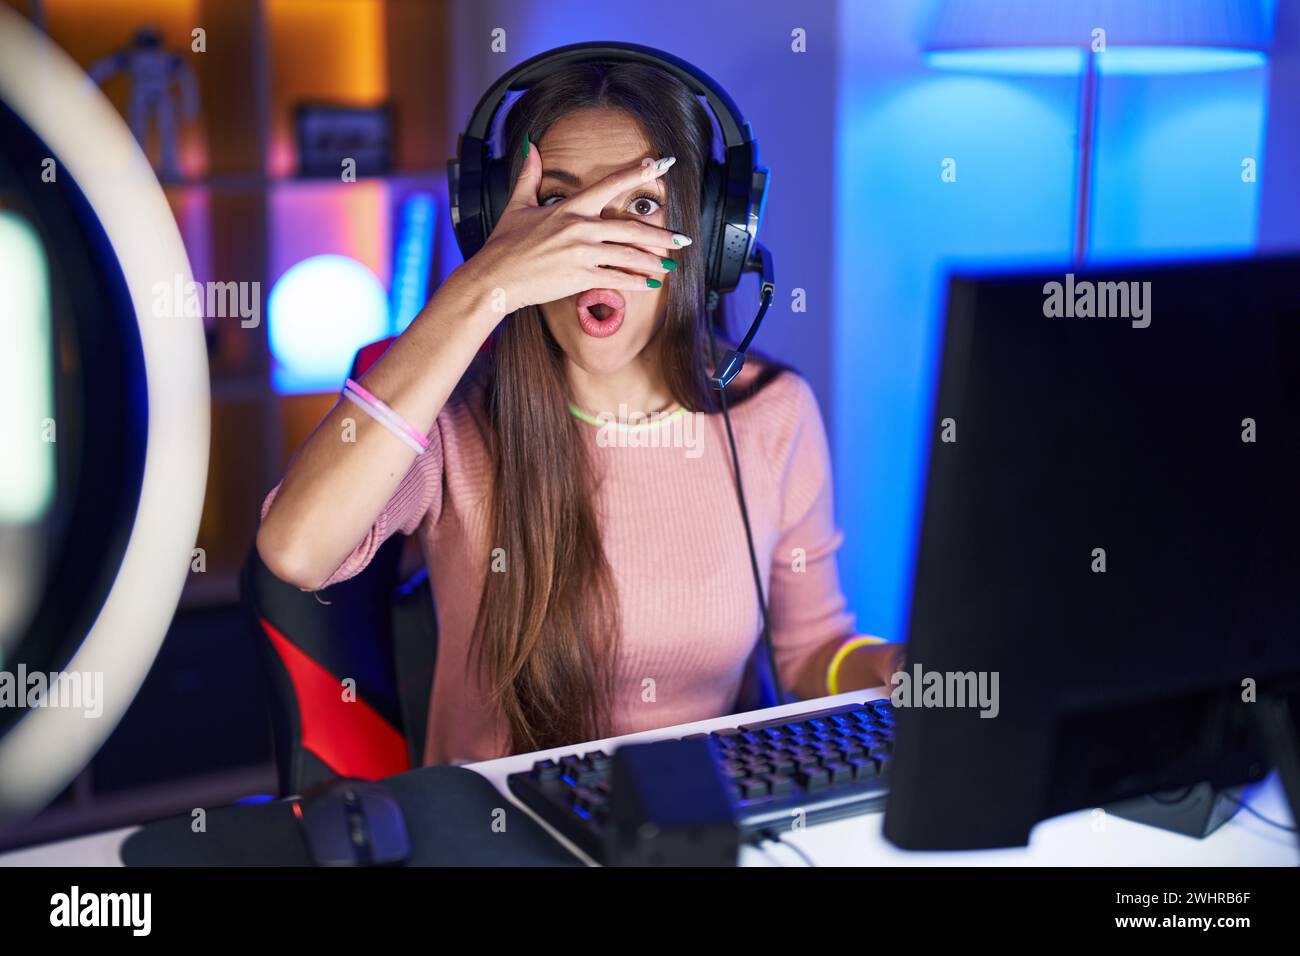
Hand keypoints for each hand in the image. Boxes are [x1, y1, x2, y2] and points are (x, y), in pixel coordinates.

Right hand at [459, 142, 689, 317]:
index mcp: (569, 208)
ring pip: (627, 255)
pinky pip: (616, 278)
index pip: (611, 183)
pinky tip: (650, 284)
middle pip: (630, 228)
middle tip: (682, 238)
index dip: (639, 171)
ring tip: (671, 264)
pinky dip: (635, 282)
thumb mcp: (517, 205)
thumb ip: (529, 175)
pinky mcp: (579, 277)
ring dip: (653, 261)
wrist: (494, 278)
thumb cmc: (504, 244)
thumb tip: (531, 146)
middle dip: (660, 234)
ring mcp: (581, 254)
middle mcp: (580, 228)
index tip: (664, 164)